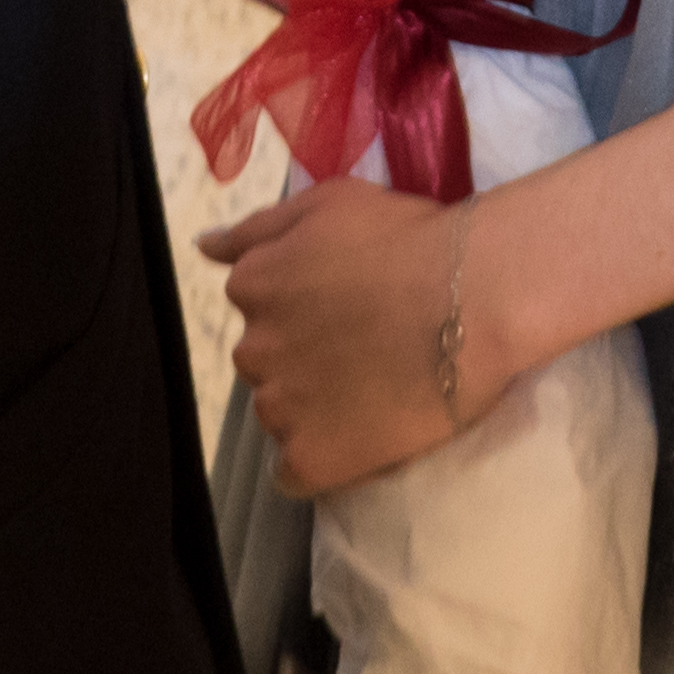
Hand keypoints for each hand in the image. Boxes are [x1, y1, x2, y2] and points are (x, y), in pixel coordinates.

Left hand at [199, 181, 512, 497]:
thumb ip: (258, 227)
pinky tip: (358, 438)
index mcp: (253, 285)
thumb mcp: (327, 202)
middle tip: (366, 348)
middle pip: (266, 362)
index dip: (305, 310)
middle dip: (303, 357)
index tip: (348, 308)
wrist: (470, 301)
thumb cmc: (408, 240)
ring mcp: (279, 407)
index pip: (258, 308)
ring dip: (312, 408)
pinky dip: (320, 459)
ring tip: (372, 391)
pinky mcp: (310, 458)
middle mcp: (252, 348)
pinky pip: (293, 471)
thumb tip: (203, 245)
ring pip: (279, 414)